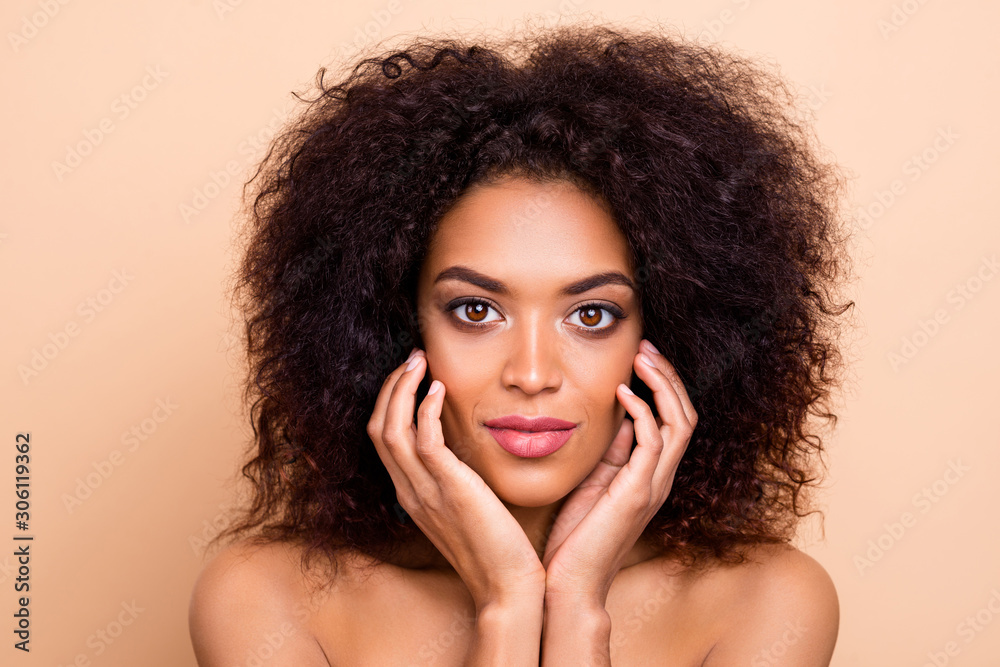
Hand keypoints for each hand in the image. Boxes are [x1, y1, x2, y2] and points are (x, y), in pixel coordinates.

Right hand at [366, 348, 545, 609]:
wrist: (508, 587)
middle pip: (378, 428)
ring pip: (391, 430)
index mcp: (411, 495)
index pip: (383, 439)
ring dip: (402, 389)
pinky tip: (439, 390)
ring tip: (420, 361)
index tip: (412, 374)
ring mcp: (425, 492)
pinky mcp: (448, 489)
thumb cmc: (497, 548)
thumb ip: (455, 479)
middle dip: (392, 387)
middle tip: (413, 356)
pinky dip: (424, 410)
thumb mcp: (466, 508)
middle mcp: (409, 492)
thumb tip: (463, 450)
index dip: (391, 401)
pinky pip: (422, 441)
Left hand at [540, 338, 697, 606]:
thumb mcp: (595, 483)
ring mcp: (652, 486)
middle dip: (669, 377)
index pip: (673, 421)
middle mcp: (659, 479)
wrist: (570, 584)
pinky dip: (642, 411)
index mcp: (650, 476)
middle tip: (646, 347)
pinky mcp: (636, 493)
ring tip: (641, 357)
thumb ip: (613, 453)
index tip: (641, 356)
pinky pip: (652, 442)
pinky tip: (622, 391)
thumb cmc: (576, 538)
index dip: (664, 387)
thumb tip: (619, 417)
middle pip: (685, 415)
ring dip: (662, 385)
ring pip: (679, 423)